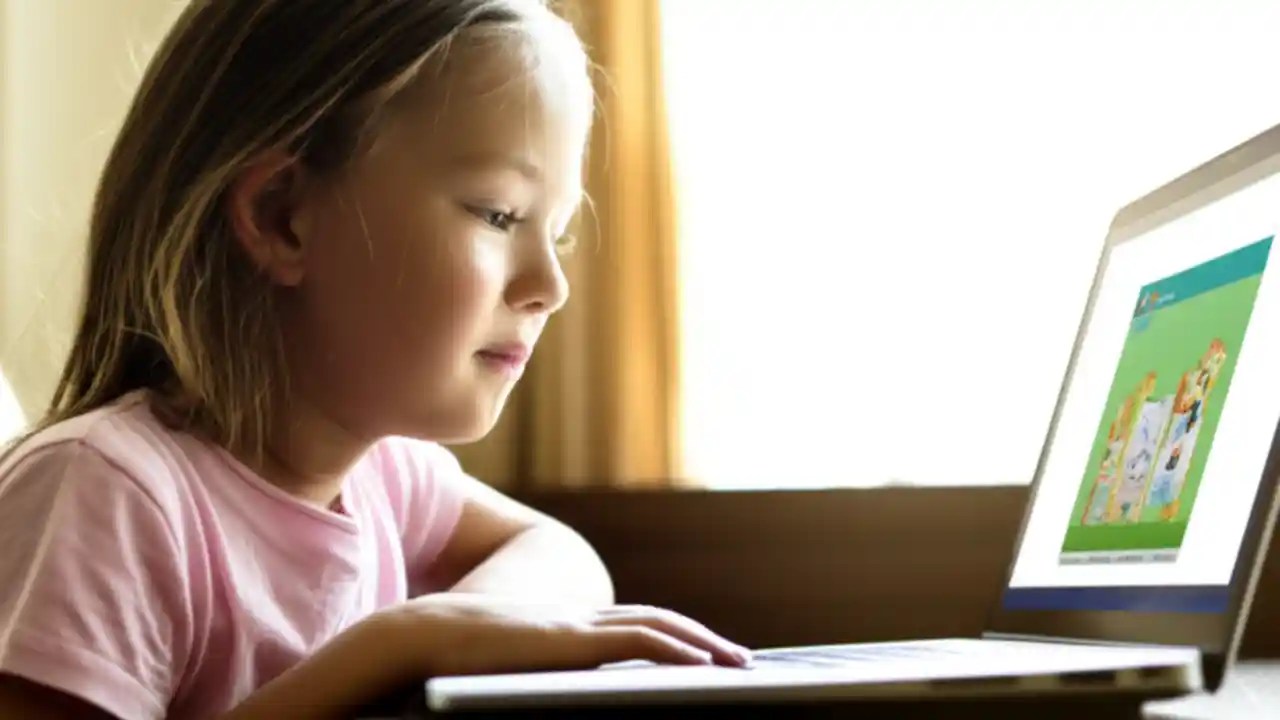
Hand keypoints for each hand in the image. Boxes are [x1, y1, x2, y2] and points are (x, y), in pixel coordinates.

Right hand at [380, 593, 752, 677]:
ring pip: (657, 625)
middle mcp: (578, 619)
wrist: (419, 636)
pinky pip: (637, 640)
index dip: (671, 637)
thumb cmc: (449, 662)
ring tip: (737, 664)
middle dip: (701, 639)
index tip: (701, 656)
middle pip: (656, 620)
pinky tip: (701, 664)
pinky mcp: (572, 639)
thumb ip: (534, 676)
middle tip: (738, 661)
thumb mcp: (505, 670)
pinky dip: (675, 648)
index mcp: (564, 627)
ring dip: (702, 643)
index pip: (632, 626)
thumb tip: (540, 694)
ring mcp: (577, 624)